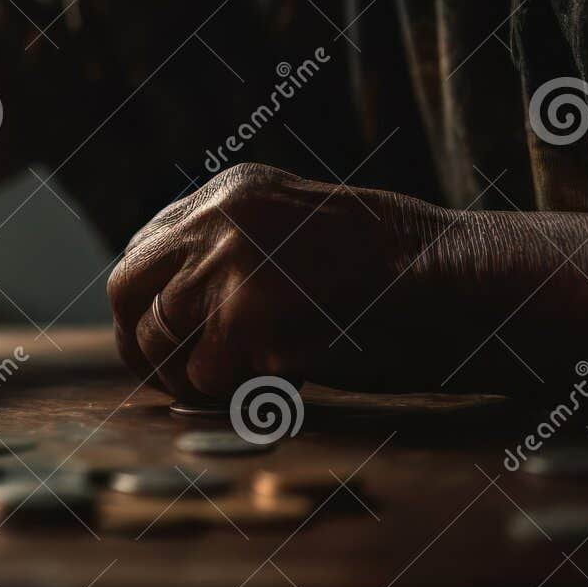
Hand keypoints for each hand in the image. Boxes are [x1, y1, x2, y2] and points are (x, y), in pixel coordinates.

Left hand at [107, 163, 481, 397]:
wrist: (459, 278)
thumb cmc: (394, 274)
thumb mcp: (297, 237)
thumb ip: (234, 256)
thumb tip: (171, 312)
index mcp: (229, 193)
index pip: (146, 246)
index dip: (142, 301)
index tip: (153, 339)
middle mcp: (217, 217)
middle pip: (128, 286)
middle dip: (137, 340)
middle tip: (162, 378)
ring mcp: (227, 261)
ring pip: (158, 335)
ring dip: (185, 373)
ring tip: (234, 383)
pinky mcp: (245, 311)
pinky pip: (201, 373)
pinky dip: (226, 393)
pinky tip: (265, 387)